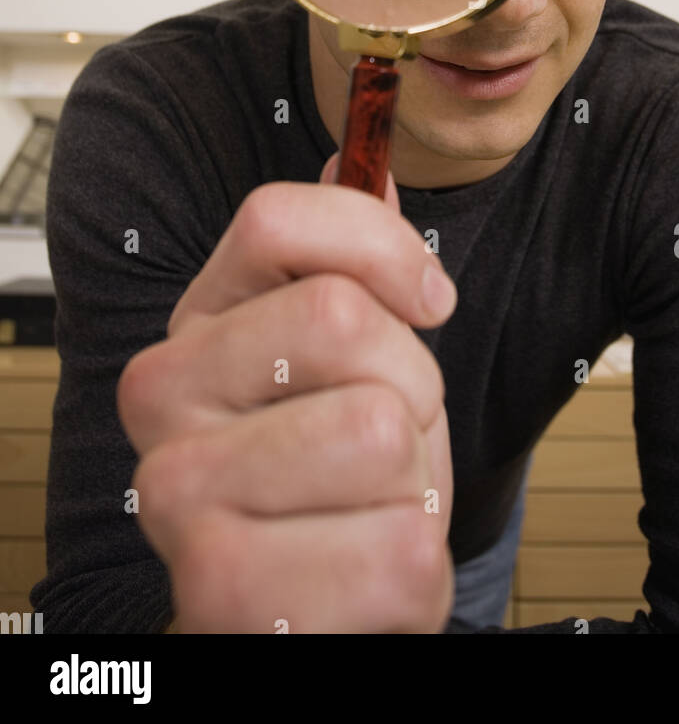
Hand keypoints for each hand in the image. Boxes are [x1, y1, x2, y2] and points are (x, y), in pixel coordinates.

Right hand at [117, 155, 457, 632]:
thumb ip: (347, 260)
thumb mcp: (346, 357)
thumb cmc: (333, 475)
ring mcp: (179, 496)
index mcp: (194, 326)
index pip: (274, 219)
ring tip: (367, 507)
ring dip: (413, 479)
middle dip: (413, 379)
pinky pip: (402, 543)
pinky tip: (358, 572)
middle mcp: (160, 398)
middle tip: (388, 435)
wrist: (304, 609)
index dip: (382, 245)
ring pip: (382, 432)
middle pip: (340, 317)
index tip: (430, 299)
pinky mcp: (225, 594)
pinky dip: (414, 566)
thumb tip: (355, 157)